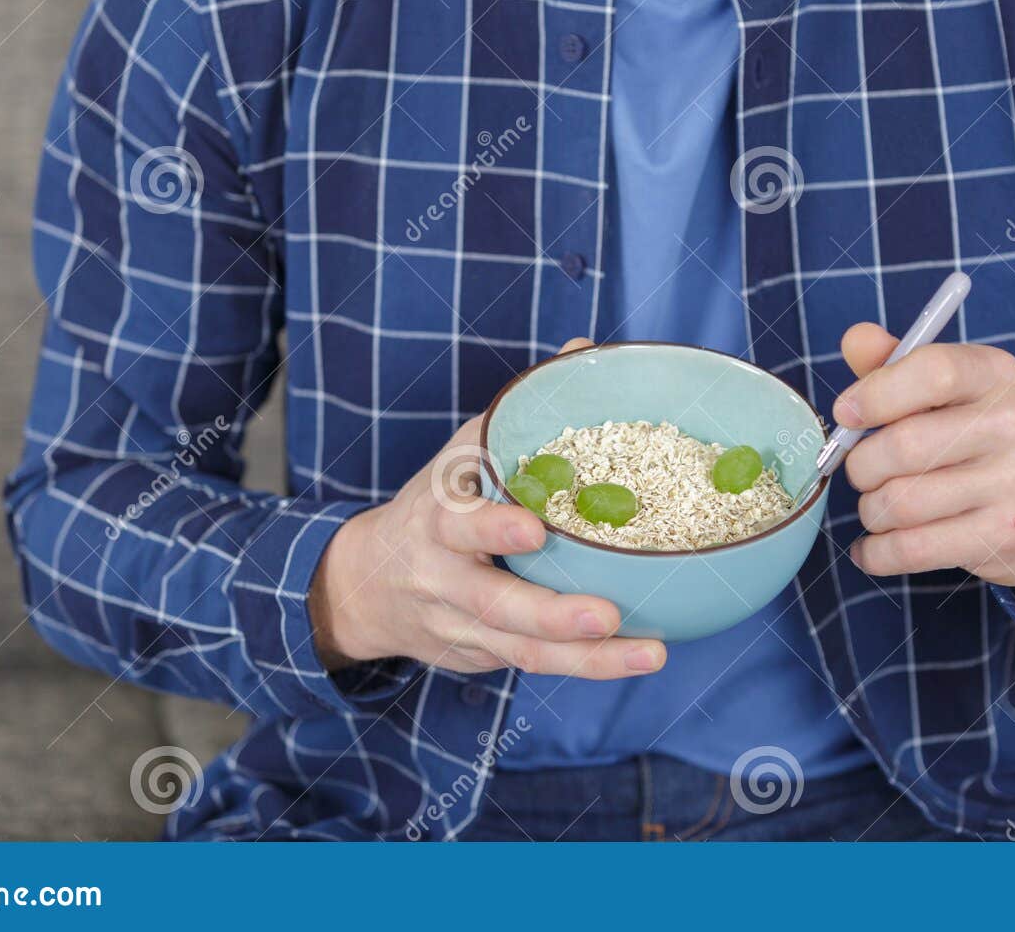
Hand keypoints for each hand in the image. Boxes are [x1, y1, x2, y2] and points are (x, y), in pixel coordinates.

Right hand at [310, 339, 666, 679]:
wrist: (367, 584)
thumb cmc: (439, 503)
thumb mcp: (463, 453)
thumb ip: (521, 412)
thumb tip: (582, 350)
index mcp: (438, 515)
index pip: (457, 521)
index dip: (492, 527)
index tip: (534, 529)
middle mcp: (445, 575)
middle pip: (492, 602)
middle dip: (549, 613)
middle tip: (605, 614)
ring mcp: (462, 623)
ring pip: (521, 647)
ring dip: (586, 657)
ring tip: (647, 651)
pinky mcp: (481, 655)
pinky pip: (533, 664)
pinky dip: (584, 665)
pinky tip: (635, 656)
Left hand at [833, 323, 1014, 605]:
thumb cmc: (984, 436)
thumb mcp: (954, 388)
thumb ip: (898, 363)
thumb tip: (855, 339)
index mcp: (996, 375)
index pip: (933, 371)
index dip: (875, 393)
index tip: (847, 413)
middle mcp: (1014, 424)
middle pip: (903, 446)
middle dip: (862, 465)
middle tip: (863, 471)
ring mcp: (1013, 485)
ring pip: (900, 502)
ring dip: (870, 509)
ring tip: (878, 505)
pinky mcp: (1003, 539)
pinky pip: (911, 549)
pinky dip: (875, 552)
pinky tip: (872, 547)